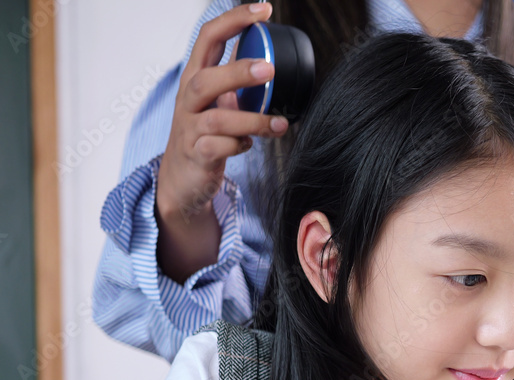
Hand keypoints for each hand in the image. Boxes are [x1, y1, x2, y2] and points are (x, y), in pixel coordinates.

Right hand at [155, 2, 288, 280]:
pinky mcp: (196, 154)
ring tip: (281, 124)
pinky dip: (239, 146)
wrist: (183, 179)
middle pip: (206, 78)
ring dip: (253, 120)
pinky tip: (249, 145)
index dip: (235, 20)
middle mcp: (189, 99)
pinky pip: (219, 147)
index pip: (210, 38)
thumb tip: (274, 65)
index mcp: (197, 78)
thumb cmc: (207, 134)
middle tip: (270, 69)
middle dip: (238, 71)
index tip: (264, 10)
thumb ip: (242, 85)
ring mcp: (189, 128)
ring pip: (217, 118)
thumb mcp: (222, 102)